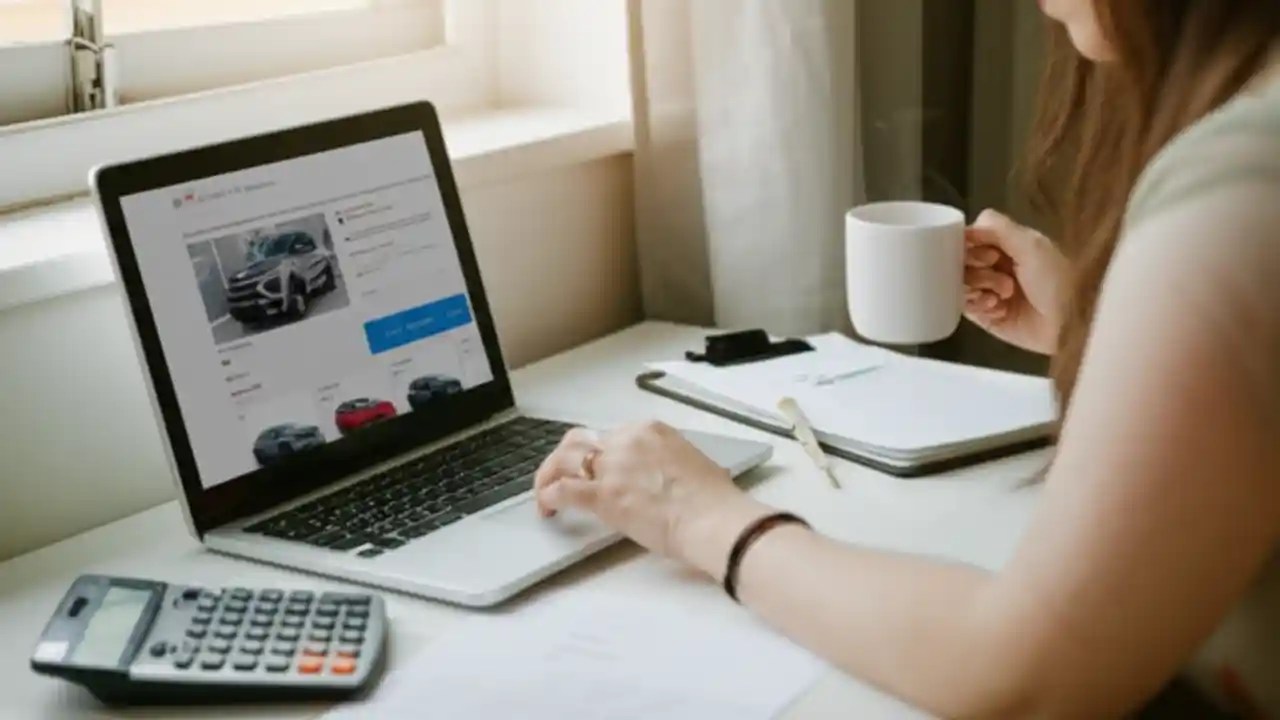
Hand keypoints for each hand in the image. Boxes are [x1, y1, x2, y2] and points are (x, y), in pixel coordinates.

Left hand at [534, 422, 768, 574]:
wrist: (713, 519)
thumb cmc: (712, 500)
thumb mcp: (691, 463)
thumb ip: (665, 463)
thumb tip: (658, 478)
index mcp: (649, 430)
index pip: (610, 436)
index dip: (598, 455)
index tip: (596, 469)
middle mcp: (626, 441)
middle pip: (580, 441)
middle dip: (566, 458)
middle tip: (560, 475)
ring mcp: (612, 467)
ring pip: (564, 460)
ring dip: (549, 474)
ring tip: (545, 493)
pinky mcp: (603, 495)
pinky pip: (563, 490)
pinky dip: (549, 497)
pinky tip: (547, 508)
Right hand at [964, 209, 1068, 354]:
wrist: (1069, 324)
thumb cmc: (1056, 280)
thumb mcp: (1031, 245)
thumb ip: (996, 228)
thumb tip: (965, 228)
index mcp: (1006, 243)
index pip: (969, 236)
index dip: (970, 245)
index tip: (990, 255)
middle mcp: (993, 264)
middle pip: (960, 259)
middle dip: (977, 269)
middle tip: (1003, 279)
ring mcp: (987, 290)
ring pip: (959, 281)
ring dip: (980, 287)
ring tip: (1003, 296)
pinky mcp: (983, 314)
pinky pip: (964, 305)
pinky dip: (978, 304)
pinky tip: (997, 307)